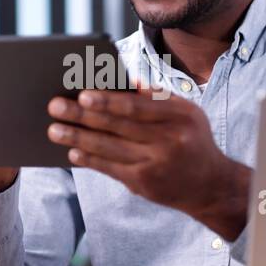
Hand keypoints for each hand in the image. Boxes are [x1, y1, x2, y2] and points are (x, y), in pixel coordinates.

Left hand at [46, 84, 252, 239]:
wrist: (211, 186)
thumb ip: (157, 97)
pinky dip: (90, 160)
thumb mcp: (187, 113)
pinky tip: (72, 151)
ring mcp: (156, 165)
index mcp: (180, 117)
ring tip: (54, 129)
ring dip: (77, 138)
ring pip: (109, 148)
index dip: (108, 101)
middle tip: (56, 106)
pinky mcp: (145, 184)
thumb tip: (125, 79)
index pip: (137, 107)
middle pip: (118, 126)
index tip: (83, 93)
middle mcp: (169, 142)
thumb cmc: (193, 140)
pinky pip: (111, 169)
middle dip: (82, 116)